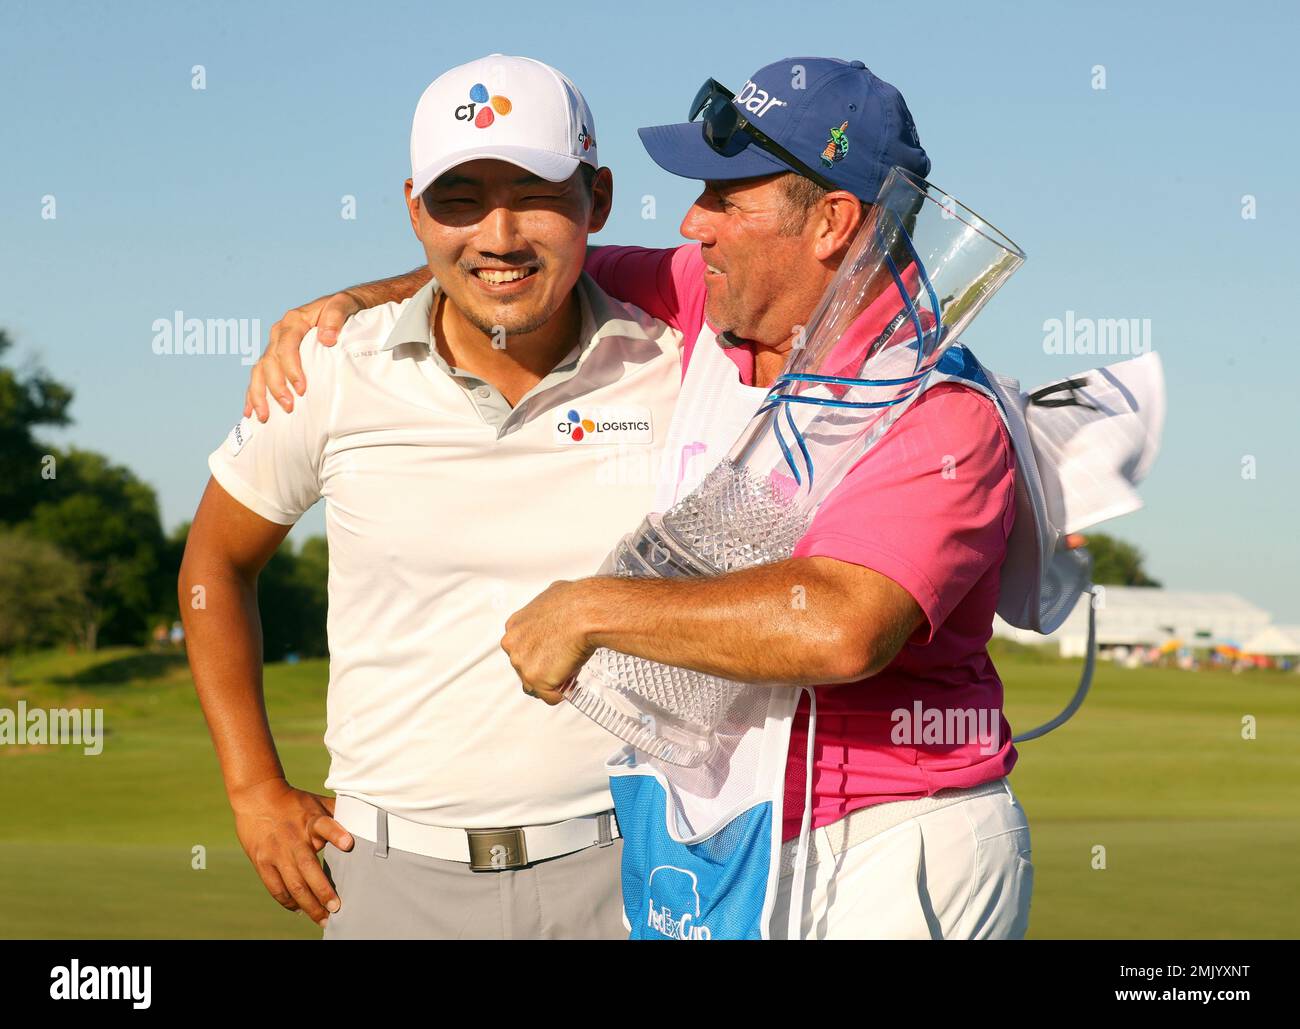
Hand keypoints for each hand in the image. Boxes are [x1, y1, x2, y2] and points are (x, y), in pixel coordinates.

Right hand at [229, 777, 353, 927]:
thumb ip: (338, 813)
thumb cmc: (295, 802)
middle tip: (337, 908)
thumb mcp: (317, 802)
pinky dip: (288, 901)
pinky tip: (299, 909)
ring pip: (292, 884)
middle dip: (323, 891)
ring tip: (322, 918)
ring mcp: (276, 852)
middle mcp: (293, 838)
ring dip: (308, 904)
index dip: (336, 834)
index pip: (325, 824)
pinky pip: (276, 888)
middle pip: (308, 867)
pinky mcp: (262, 862)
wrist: (257, 797)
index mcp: (311, 821)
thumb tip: (364, 819)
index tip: (349, 843)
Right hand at [244, 290, 363, 421]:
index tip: (302, 388)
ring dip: (260, 394)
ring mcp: (275, 346)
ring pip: (259, 371)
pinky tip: (251, 411)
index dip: (291, 369)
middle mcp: (279, 333)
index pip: (286, 346)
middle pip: (270, 361)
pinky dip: (254, 393)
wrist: (343, 307)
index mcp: (294, 321)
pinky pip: (260, 376)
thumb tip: (326, 339)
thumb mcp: (343, 305)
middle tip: (289, 406)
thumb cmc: (345, 308)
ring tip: (264, 416)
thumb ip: (335, 317)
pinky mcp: (276, 357)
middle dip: (276, 386)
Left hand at [501, 580, 599, 704]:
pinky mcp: (535, 678)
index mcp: (515, 625)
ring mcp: (521, 663)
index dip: (540, 653)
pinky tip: (573, 683)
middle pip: (525, 668)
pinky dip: (562, 693)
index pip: (521, 649)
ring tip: (571, 669)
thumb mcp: (554, 595)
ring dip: (553, 680)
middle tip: (566, 662)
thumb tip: (558, 601)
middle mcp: (512, 644)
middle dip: (545, 668)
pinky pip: (550, 696)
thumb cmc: (577, 601)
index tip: (554, 653)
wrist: (587, 612)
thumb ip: (548, 606)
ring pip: (536, 684)